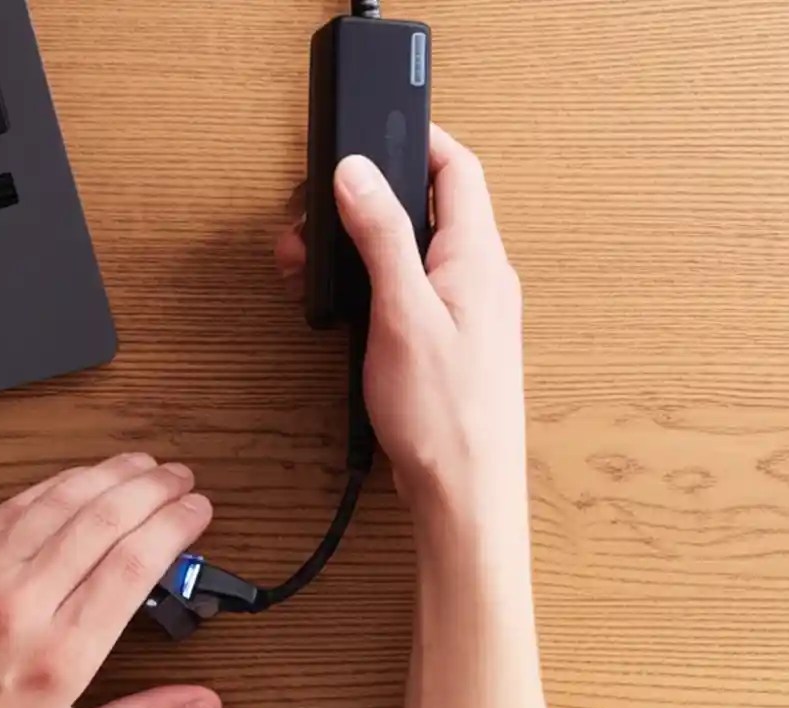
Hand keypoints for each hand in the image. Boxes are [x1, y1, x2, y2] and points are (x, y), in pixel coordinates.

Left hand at [0, 454, 221, 707]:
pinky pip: (11, 504)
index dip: (176, 525)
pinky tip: (75, 478)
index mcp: (57, 658)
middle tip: (179, 477)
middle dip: (153, 489)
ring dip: (107, 474)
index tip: (197, 510)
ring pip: (60, 500)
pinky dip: (52, 485)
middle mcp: (20, 606)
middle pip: (106, 519)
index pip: (136, 562)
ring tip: (138, 466)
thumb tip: (200, 704)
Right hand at [276, 124, 524, 523]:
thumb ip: (381, 238)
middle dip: (365, 200)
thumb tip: (357, 172)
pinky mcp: (445, 339)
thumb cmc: (444, 416)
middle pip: (424, 207)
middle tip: (314, 214)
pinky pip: (406, 289)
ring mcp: (463, 310)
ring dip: (358, 247)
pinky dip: (368, 284)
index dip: (418, 140)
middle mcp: (478, 277)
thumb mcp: (402, 315)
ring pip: (409, 251)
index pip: (457, 169)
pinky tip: (338, 305)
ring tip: (309, 266)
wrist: (465, 496)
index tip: (372, 131)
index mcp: (478, 258)